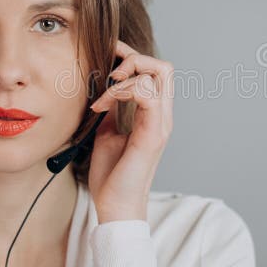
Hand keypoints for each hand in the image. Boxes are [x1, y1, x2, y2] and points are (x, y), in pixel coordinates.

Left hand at [87, 40, 173, 222]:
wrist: (115, 207)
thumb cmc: (111, 175)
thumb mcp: (107, 133)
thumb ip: (113, 111)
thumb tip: (106, 93)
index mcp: (154, 115)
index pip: (156, 72)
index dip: (132, 58)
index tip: (105, 64)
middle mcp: (162, 116)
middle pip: (164, 66)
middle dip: (134, 59)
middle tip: (109, 75)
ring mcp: (160, 123)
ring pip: (158, 73)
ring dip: (124, 77)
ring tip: (103, 97)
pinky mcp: (153, 134)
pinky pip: (147, 94)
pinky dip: (122, 91)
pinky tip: (103, 106)